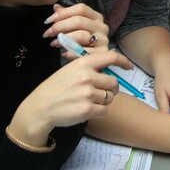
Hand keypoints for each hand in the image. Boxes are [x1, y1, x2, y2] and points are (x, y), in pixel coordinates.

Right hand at [9, 49, 126, 145]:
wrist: (39, 108)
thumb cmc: (55, 88)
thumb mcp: (69, 70)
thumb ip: (88, 68)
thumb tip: (109, 69)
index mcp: (82, 63)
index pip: (110, 57)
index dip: (123, 62)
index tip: (129, 67)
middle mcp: (87, 76)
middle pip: (113, 83)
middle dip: (109, 89)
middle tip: (98, 93)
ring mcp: (87, 93)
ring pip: (109, 98)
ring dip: (103, 101)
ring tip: (88, 101)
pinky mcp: (87, 109)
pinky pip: (104, 110)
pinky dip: (98, 112)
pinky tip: (86, 110)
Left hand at [43, 2, 109, 56]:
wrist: (94, 62)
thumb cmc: (81, 41)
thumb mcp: (74, 27)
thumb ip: (66, 16)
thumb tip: (55, 7)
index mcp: (97, 17)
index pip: (81, 8)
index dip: (63, 13)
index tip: (48, 21)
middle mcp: (102, 27)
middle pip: (79, 21)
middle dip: (60, 26)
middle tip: (47, 33)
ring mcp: (103, 40)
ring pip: (81, 35)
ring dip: (64, 39)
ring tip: (53, 44)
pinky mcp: (102, 54)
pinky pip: (83, 51)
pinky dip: (71, 52)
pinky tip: (64, 53)